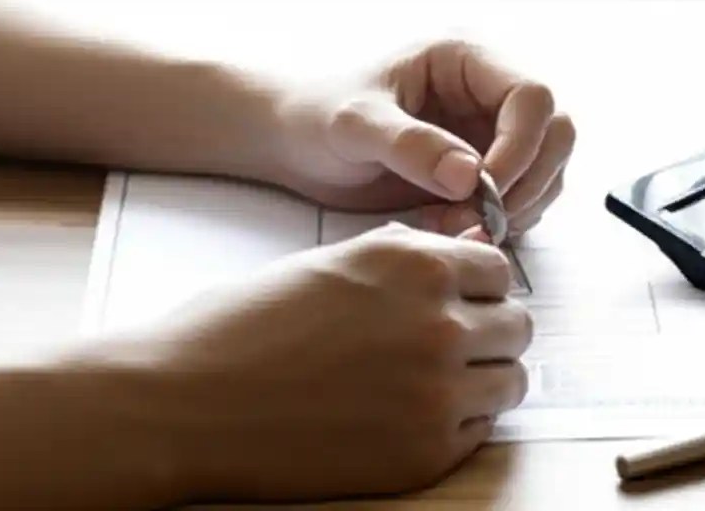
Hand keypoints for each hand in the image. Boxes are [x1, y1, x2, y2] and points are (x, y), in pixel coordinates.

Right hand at [99, 223, 530, 502]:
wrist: (186, 401)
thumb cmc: (245, 326)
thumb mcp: (331, 264)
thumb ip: (407, 256)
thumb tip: (469, 251)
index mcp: (414, 263)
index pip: (498, 269)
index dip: (476, 284)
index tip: (458, 299)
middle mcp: (439, 322)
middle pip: (518, 324)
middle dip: (489, 330)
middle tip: (445, 344)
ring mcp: (436, 392)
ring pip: (512, 380)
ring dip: (483, 377)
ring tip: (427, 381)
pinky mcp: (425, 453)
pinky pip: (481, 430)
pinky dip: (458, 422)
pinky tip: (405, 414)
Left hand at [275, 40, 575, 238]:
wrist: (296, 146)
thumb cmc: (317, 118)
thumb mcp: (354, 126)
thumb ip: (409, 146)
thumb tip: (470, 176)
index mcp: (465, 60)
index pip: (533, 95)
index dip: (522, 146)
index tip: (485, 189)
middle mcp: (488, 92)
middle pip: (556, 133)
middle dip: (528, 182)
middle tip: (481, 218)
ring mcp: (491, 132)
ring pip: (548, 170)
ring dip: (518, 208)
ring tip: (457, 226)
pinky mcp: (485, 170)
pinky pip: (523, 199)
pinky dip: (502, 222)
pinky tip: (453, 228)